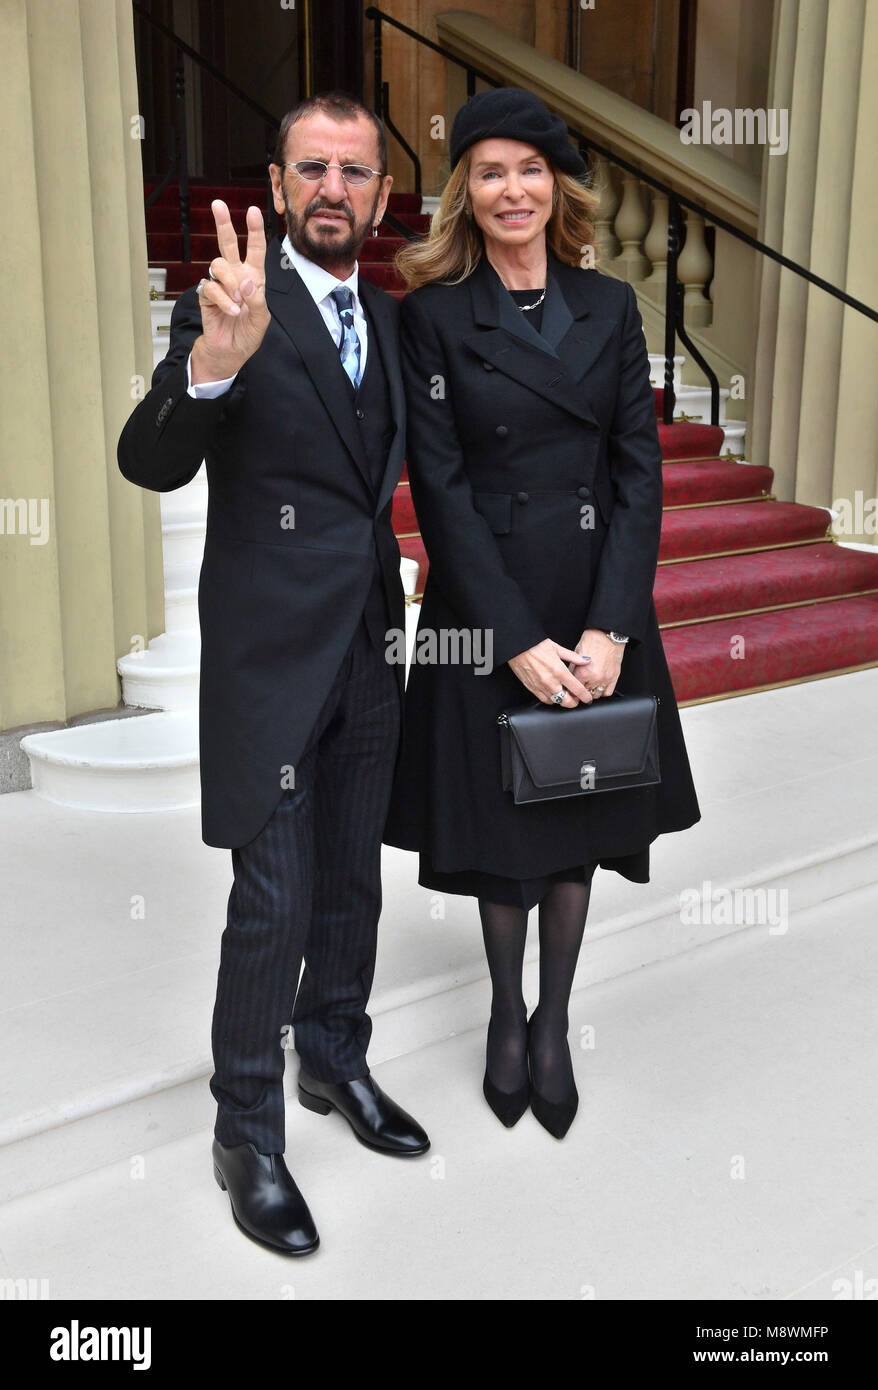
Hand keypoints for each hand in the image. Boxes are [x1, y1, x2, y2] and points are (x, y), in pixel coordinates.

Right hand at [190, 201, 269, 382]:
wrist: (230, 352)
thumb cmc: (247, 334)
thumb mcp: (261, 319)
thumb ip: (257, 300)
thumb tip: (246, 282)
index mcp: (253, 277)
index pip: (254, 249)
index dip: (254, 230)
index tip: (253, 210)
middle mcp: (235, 276)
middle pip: (227, 243)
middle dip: (223, 223)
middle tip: (218, 204)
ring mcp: (219, 284)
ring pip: (218, 264)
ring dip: (230, 283)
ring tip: (238, 301)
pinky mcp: (206, 295)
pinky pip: (211, 288)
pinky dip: (223, 300)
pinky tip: (231, 311)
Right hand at [508, 638, 593, 706]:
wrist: (517, 645)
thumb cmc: (536, 645)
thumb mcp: (557, 648)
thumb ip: (573, 657)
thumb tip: (586, 660)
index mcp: (559, 671)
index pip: (577, 689)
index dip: (585, 696)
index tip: (587, 698)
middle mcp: (550, 681)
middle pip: (566, 701)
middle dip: (574, 702)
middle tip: (576, 698)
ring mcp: (540, 686)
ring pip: (555, 702)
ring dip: (562, 700)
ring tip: (564, 695)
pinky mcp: (531, 687)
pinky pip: (543, 699)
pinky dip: (550, 699)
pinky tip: (553, 693)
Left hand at [573, 629, 624, 697]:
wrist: (606, 635)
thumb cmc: (591, 642)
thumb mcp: (576, 656)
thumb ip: (573, 670)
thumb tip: (570, 680)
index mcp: (583, 673)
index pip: (574, 689)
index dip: (572, 689)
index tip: (571, 690)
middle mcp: (594, 678)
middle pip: (585, 693)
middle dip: (582, 690)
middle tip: (581, 686)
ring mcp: (605, 679)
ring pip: (596, 695)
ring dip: (592, 691)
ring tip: (590, 685)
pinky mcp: (614, 678)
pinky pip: (607, 692)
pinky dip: (603, 691)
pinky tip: (599, 685)